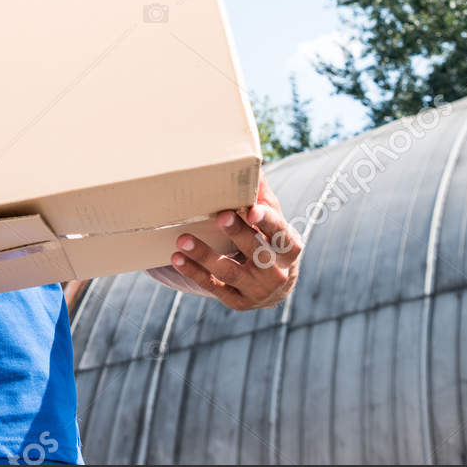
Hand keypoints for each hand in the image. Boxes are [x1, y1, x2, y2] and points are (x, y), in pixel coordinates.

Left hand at [168, 173, 300, 309]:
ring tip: (182, 239)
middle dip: (237, 233)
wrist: (273, 285)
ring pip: (230, 271)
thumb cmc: (269, 242)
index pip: (280, 233)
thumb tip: (252, 165)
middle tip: (218, 215)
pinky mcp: (237, 301)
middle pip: (256, 251)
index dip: (267, 222)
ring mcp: (256, 290)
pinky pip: (214, 287)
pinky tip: (177, 258)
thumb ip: (262, 196)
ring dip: (205, 255)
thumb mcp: (272, 221)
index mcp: (289, 247)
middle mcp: (277, 272)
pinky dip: (194, 272)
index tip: (251, 210)